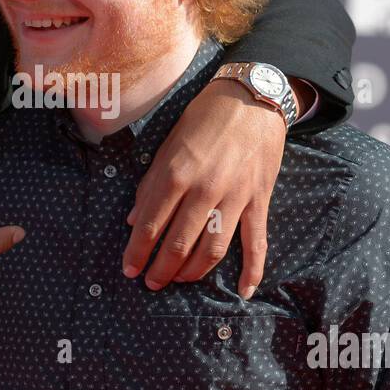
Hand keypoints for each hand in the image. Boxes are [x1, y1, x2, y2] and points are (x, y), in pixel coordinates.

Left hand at [122, 79, 286, 298]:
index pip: (151, 224)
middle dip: (162, 269)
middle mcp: (205, 189)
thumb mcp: (168, 143)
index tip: (129, 269)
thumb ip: (151, 183)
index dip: (137, 251)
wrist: (253, 97)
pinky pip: (257, 242)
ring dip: (194, 272)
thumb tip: (134, 219)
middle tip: (151, 283)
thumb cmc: (205, 117)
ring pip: (213, 249)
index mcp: (176, 173)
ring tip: (179, 280)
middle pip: (180, 243)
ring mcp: (235, 197)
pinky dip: (252, 270)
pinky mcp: (260, 200)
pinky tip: (243, 292)